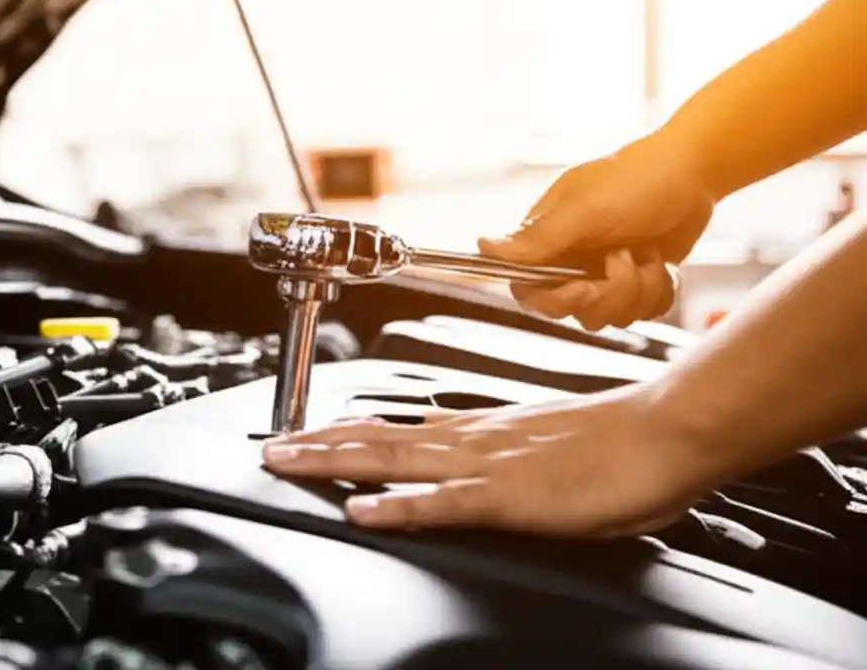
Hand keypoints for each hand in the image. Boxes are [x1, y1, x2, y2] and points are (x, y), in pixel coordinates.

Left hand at [261, 388, 719, 537]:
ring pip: (392, 460)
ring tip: (287, 464)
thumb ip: (500, 449)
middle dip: (317, 445)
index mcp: (482, 430)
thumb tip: (468, 451)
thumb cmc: (620, 441)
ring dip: (333, 463)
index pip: (397, 426)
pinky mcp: (509, 496)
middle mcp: (472, 439)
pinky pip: (442, 503)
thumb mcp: (545, 442)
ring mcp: (486, 465)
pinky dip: (397, 506)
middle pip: (377, 439)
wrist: (667, 431)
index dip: (345, 432)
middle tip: (271, 449)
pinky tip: (361, 510)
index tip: (305, 434)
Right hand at [479, 133, 715, 329]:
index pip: (527, 287)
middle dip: (605, 296)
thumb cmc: (638, 179)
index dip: (552, 299)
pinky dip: (657, 294)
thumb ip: (538, 237)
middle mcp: (571, 259)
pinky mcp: (635, 281)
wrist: (696, 171)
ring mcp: (603, 271)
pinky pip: (639, 312)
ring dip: (636, 291)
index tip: (583, 289)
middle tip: (625, 264)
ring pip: (608, 315)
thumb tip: (482, 247)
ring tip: (647, 255)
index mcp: (548, 238)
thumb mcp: (586, 209)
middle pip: (569, 309)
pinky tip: (661, 265)